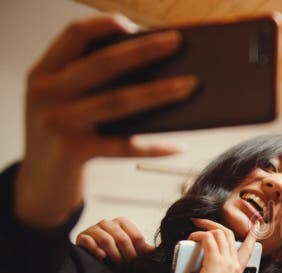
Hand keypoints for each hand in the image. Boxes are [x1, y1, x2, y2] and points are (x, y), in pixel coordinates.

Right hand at [15, 14, 195, 228]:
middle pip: (102, 64)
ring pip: (118, 101)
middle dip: (144, 51)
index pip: (74, 34)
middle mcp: (46, 94)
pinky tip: (177, 145)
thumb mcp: (65, 103)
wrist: (39, 186)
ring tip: (192, 85)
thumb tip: (156, 67)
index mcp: (44, 73)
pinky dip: (153, 147)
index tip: (137, 25)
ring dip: (160, 92)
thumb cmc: (64, 138)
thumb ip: (91, 82)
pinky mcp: (72, 152)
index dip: (106, 25)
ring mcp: (57, 123)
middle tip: (178, 43)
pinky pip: (123, 146)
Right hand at [76, 217, 153, 262]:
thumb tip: (156, 251)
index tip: (140, 262)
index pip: (136, 236)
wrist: (89, 251)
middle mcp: (108, 223)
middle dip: (128, 255)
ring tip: (118, 265)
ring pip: (107, 240)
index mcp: (122, 222)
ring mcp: (94, 228)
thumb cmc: (113, 248)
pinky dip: (97, 251)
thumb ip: (142, 248)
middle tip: (129, 266)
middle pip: (123, 239)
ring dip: (114, 255)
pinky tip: (102, 258)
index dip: (139, 251)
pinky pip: (90, 242)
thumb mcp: (128, 246)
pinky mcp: (82, 236)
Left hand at [185, 219, 256, 272]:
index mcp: (238, 271)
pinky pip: (208, 239)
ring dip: (206, 227)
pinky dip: (199, 235)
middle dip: (216, 225)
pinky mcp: (214, 261)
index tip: (255, 227)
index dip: (251, 236)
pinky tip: (193, 238)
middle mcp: (234, 263)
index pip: (248, 248)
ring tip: (195, 229)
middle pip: (230, 235)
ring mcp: (226, 261)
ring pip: (220, 233)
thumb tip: (207, 270)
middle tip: (204, 222)